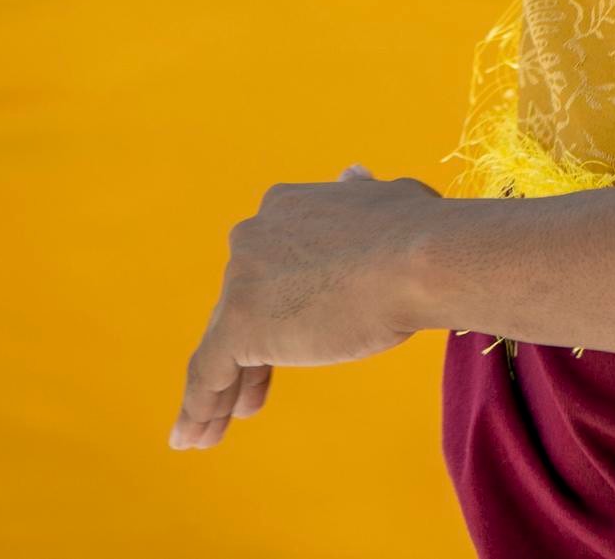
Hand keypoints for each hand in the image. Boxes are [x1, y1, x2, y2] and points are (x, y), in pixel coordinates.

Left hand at [170, 167, 440, 450]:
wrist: (422, 260)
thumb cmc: (419, 232)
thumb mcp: (386, 197)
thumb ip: (359, 195)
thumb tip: (353, 176)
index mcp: (285, 207)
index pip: (269, 267)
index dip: (276, 307)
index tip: (288, 335)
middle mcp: (254, 236)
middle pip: (242, 304)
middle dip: (248, 352)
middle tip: (249, 399)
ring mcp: (244, 279)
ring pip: (221, 344)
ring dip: (219, 390)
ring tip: (211, 429)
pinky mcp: (241, 324)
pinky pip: (209, 373)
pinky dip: (199, 407)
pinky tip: (193, 437)